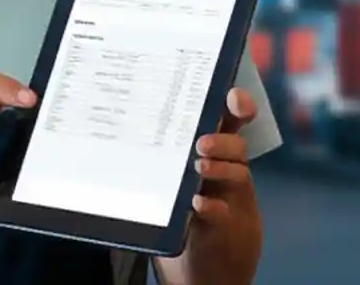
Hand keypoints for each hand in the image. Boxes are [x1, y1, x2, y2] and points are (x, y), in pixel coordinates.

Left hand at [158, 88, 262, 284]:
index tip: (234, 97)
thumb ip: (161, 147)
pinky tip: (197, 204)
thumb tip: (121, 111)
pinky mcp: (227, 226)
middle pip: (237, 146)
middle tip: (202, 143)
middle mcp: (227, 170)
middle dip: (224, 141)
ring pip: (237, 175)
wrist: (204, 262)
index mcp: (214, 151)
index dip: (238, 106)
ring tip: (200, 167)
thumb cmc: (181, 205)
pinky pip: (224, 213)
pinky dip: (212, 208)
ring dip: (219, 169)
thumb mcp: (171, 171)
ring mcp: (230, 198)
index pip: (231, 122)